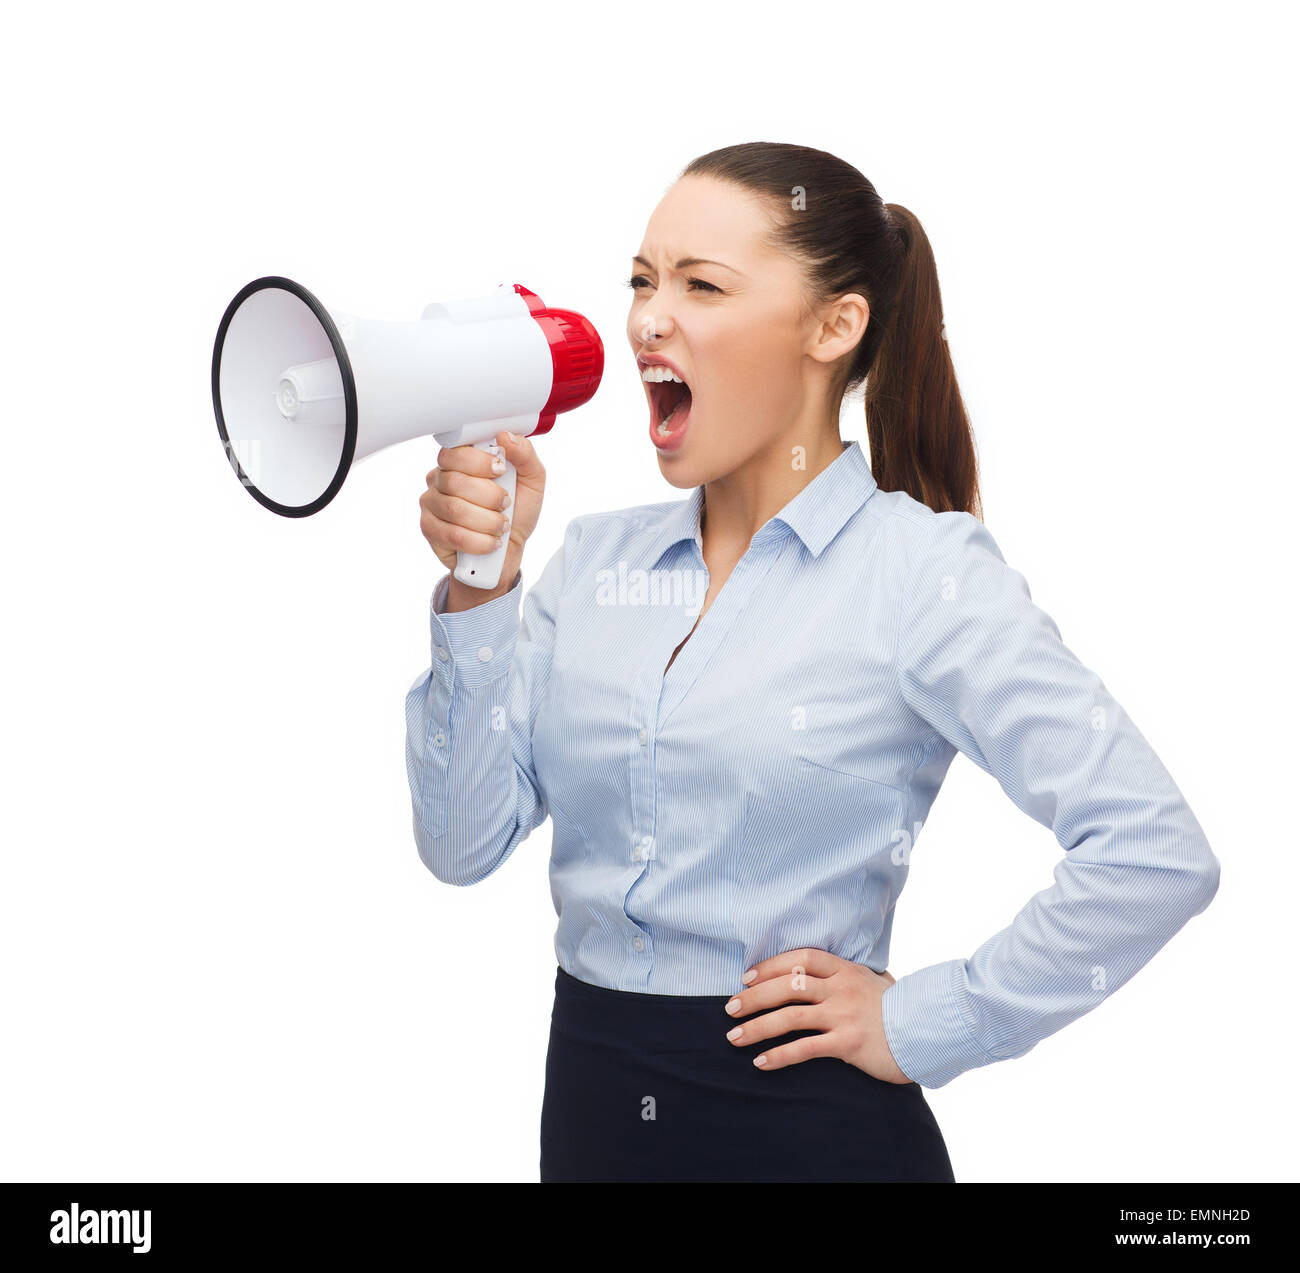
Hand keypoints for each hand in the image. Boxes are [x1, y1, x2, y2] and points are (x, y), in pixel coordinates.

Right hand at [418, 430, 545, 605]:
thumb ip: (524, 455)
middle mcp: (441, 478)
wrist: (510, 549)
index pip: (456, 451)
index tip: (500, 470)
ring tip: (502, 526)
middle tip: (506, 504)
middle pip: (455, 481)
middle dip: (489, 496)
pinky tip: (491, 542)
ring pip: (454, 509)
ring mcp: (431, 503)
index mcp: (461, 460)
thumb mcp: (532, 481)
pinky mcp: (430, 529)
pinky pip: (452, 534)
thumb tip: (505, 435)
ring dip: (487, 521)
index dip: (478, 461)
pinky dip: (479, 541)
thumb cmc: (517, 512)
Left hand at [722, 947, 913, 1083]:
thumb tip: (829, 972)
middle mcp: (841, 989)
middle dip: (754, 997)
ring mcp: (843, 1015)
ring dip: (757, 1027)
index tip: (747, 976)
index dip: (770, 965)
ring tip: (734, 1037)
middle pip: (787, 986)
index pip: (800, 958)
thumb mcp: (875, 981)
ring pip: (790, 1016)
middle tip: (730, 1008)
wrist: (928, 1030)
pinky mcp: (847, 1043)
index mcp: (845, 970)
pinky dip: (780, 1055)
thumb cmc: (900, 1008)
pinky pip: (806, 1048)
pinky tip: (761, 1062)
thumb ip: (850, 976)